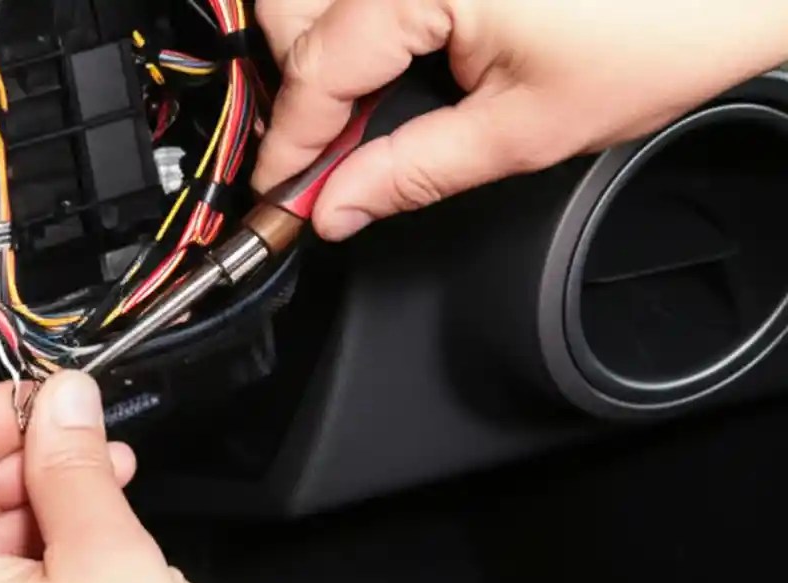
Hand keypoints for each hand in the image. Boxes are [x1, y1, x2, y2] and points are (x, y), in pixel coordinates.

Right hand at [253, 0, 787, 239]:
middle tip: (323, 156)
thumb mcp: (523, 130)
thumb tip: (336, 208)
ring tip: (353, 110)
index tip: (276, 189)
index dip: (291, 141)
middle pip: (293, 11)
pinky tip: (383, 60)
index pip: (319, 68)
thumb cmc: (661, 33)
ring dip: (316, 46)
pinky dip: (354, 20)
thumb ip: (413, 171)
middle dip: (298, 87)